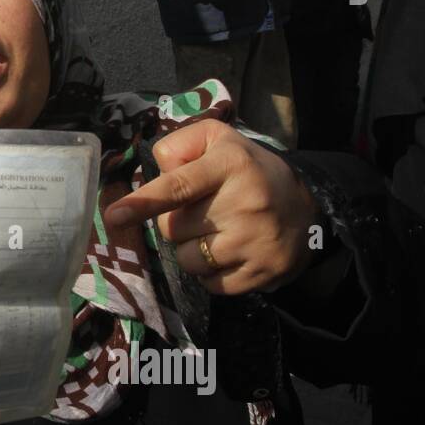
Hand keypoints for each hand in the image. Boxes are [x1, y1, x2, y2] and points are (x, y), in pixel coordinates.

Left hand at [104, 120, 320, 295]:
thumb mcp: (218, 140)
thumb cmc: (248, 170)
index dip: (142, 202)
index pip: (178, 186)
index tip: (113, 216)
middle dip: (176, 222)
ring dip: (191, 250)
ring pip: (186, 260)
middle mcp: (244, 203)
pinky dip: (211, 273)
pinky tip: (230, 253)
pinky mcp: (262, 273)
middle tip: (204, 211)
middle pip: (172, 228)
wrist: (311, 207)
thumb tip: (152, 173)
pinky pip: (209, 284)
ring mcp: (254, 242)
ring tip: (218, 233)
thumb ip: (179, 147)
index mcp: (230, 164)